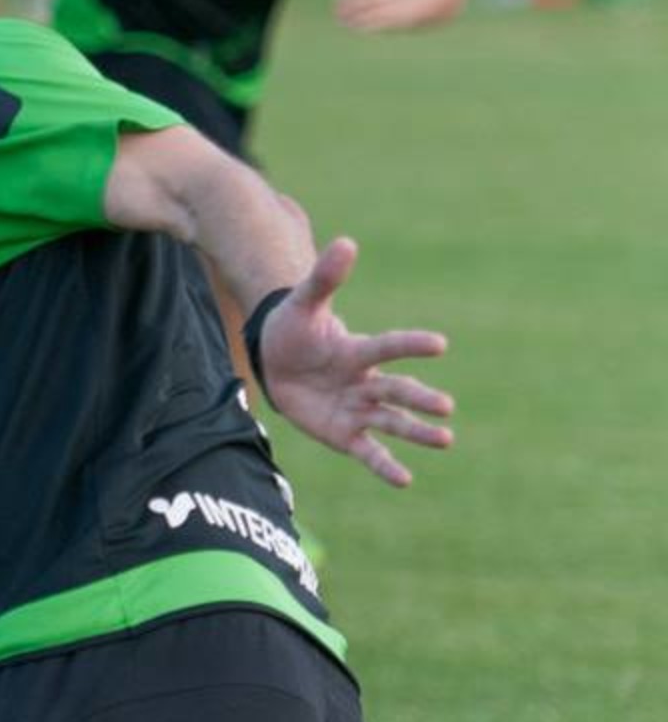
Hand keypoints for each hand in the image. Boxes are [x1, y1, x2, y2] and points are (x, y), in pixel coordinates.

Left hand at [259, 237, 454, 486]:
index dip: (409, 344)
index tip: (439, 343)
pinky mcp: (345, 434)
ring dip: (417, 432)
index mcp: (358, 350)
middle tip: (445, 406)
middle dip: (419, 398)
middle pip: (396, 390)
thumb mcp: (303, 304)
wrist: (276, 362)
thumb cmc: (293, 330)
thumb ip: (324, 278)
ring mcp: (358, 409)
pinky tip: (405, 479)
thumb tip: (346, 242)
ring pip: (392, 422)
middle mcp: (366, 382)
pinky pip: (368, 452)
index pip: (387, 346)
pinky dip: (385, 465)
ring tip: (445, 439)